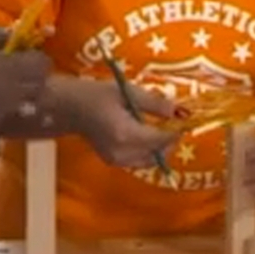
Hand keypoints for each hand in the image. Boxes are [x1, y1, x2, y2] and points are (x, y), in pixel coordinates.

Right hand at [0, 27, 51, 137]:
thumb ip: (0, 36)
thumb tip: (20, 32)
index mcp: (6, 69)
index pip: (43, 65)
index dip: (37, 59)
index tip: (26, 55)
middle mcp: (8, 95)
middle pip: (39, 88)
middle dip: (33, 79)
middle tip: (18, 72)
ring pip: (26, 107)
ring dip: (22, 98)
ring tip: (5, 90)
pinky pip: (5, 119)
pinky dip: (3, 112)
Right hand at [37, 76, 181, 167]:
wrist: (69, 108)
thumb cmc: (96, 95)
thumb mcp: (127, 91)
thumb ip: (154, 103)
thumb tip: (178, 111)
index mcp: (126, 134)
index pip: (160, 140)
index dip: (176, 131)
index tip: (185, 120)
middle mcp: (122, 152)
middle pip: (158, 154)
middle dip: (169, 141)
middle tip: (173, 124)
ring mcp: (116, 160)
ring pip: (150, 160)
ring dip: (159, 148)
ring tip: (160, 129)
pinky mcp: (113, 162)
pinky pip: (139, 161)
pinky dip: (147, 151)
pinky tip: (146, 135)